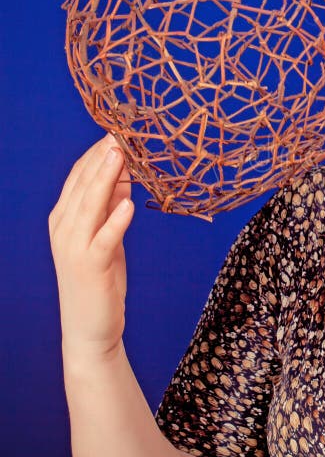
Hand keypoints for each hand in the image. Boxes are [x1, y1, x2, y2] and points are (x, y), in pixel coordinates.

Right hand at [48, 133, 134, 363]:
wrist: (90, 327)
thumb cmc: (101, 278)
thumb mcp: (107, 235)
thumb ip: (111, 206)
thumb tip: (126, 175)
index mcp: (64, 218)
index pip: (78, 176)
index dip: (97, 152)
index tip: (119, 129)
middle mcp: (64, 228)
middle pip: (83, 184)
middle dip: (103, 157)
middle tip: (123, 131)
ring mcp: (74, 247)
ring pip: (90, 204)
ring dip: (107, 178)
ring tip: (122, 154)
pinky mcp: (90, 265)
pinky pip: (104, 238)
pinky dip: (116, 220)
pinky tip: (129, 203)